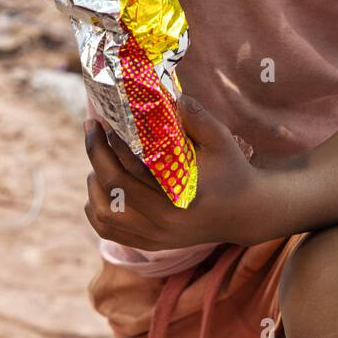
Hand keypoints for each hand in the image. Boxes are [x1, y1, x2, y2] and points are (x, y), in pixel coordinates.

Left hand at [83, 96, 271, 250]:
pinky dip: (96, 209)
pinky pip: (109, 231)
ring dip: (93, 184)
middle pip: (112, 189)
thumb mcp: (221, 140)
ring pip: (103, 216)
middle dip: (96, 154)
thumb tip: (167, 94)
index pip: (130, 169)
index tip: (105, 121)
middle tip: (92, 128)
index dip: (112, 143)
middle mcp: (163, 222)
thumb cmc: (232, 171)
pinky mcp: (150, 244)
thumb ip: (196, 117)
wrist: (245, 212)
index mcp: (178, 196)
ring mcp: (155, 237)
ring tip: (98, 160)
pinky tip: (101, 187)